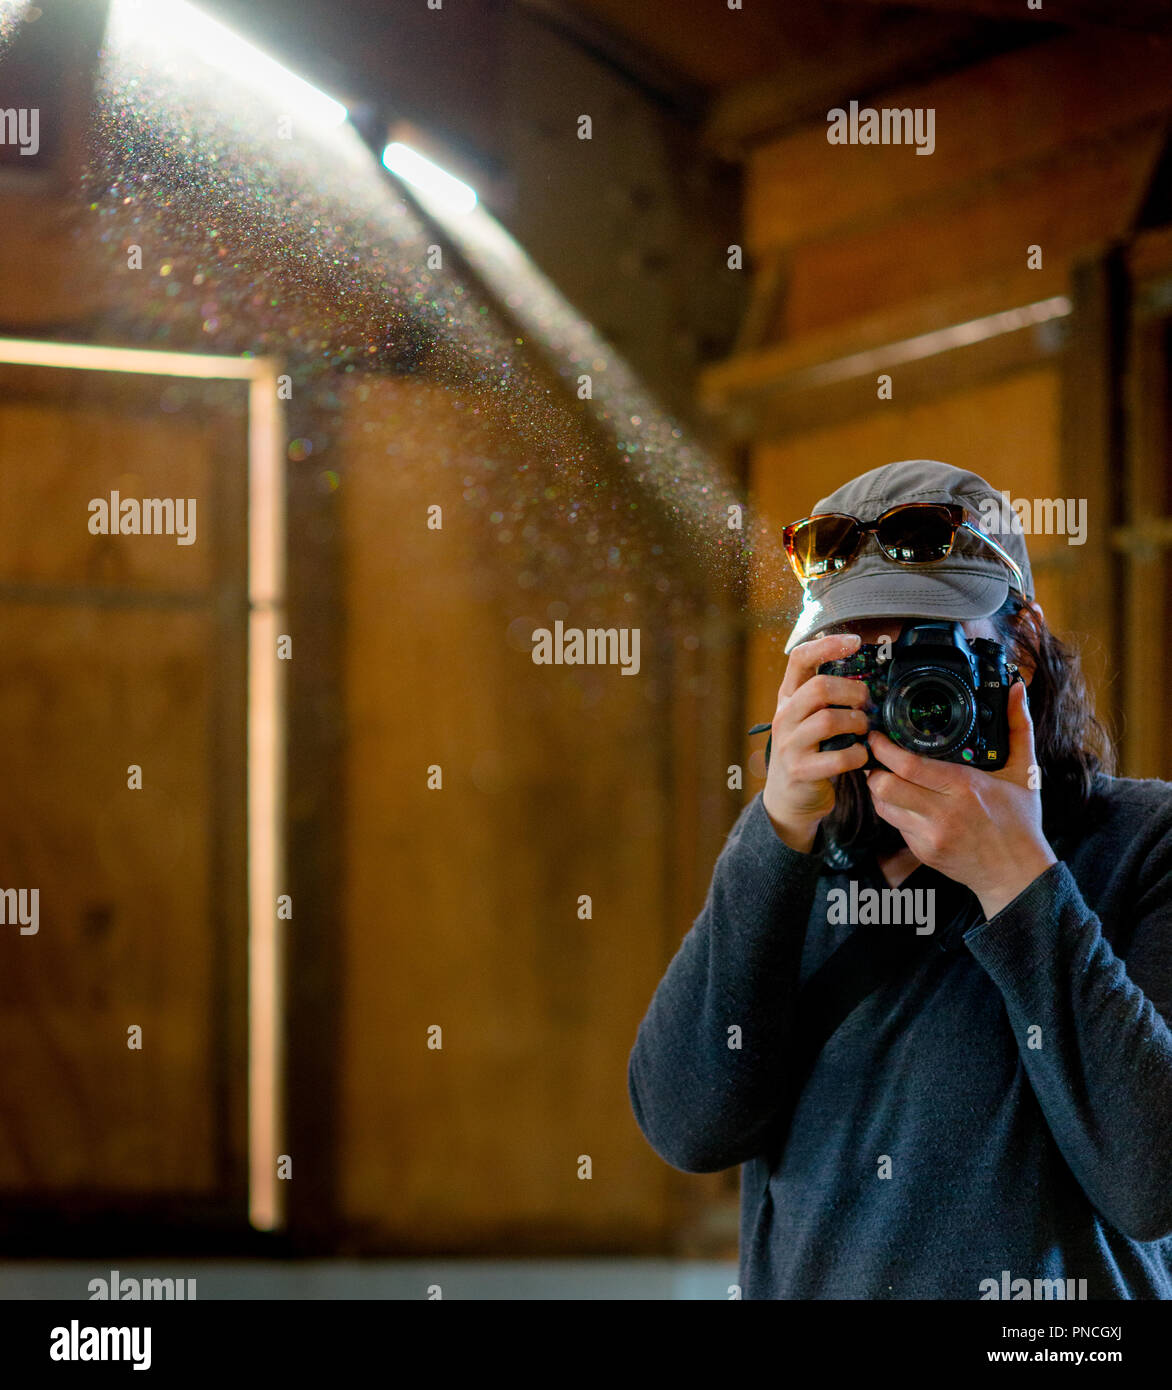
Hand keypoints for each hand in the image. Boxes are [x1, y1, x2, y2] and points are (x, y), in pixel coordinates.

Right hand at [761, 632, 872, 851]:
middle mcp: (784, 717)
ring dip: (858, 723)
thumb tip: (857, 662)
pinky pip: (838, 757)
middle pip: (819, 687)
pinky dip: (858, 755)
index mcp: (787, 698)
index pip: (799, 658)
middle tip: (867, 703)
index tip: (854, 641)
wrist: (789, 799)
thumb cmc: (809, 751)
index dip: (827, 645)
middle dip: (853, 692)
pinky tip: (861, 756)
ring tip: (864, 731)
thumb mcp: (808, 718)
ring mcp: (789, 745)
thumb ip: (824, 695)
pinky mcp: (801, 770)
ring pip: (829, 720)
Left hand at [865, 678, 1056, 918]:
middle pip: (885, 786)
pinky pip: (894, 824)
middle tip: (876, 755)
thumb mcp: (1024, 772)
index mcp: (964, 788)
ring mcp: (929, 836)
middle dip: (874, 768)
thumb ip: (1018, 728)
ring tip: (885, 774)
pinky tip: (902, 798)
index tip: (876, 735)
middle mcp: (942, 813)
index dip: (883, 748)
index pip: (908, 766)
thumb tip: (1016, 689)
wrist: (1018, 876)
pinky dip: (892, 809)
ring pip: (883, 806)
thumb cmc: (1020, 821)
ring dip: (879, 788)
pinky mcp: (922, 852)